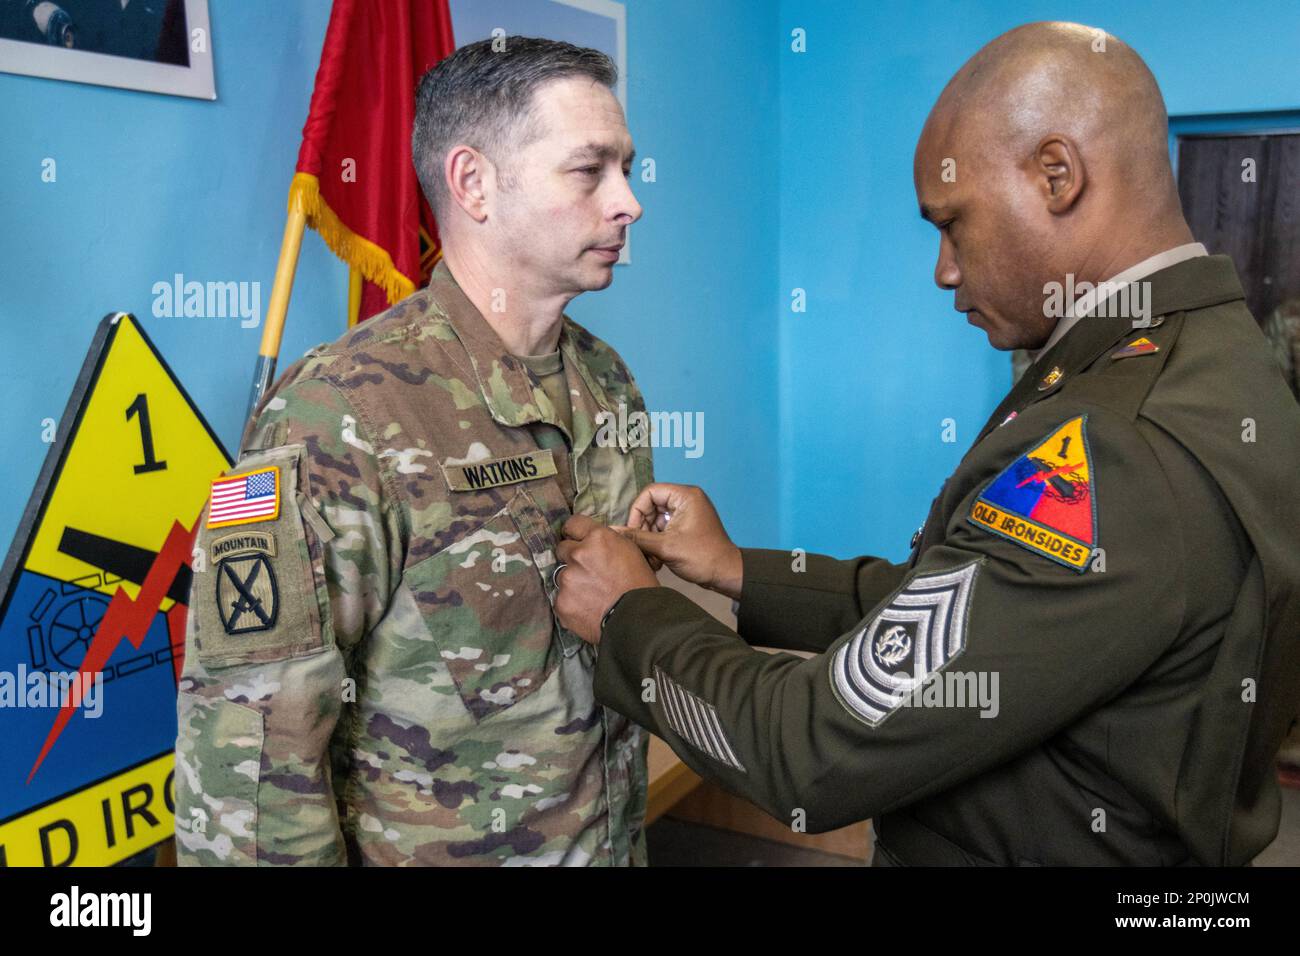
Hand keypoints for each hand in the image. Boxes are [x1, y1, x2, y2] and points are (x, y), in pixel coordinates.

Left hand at [554, 514, 659, 643]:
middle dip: (572, 558)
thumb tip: (592, 543)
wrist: (639, 619)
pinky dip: (571, 603)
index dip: (574, 533)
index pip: (573, 524)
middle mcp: (578, 554)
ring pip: (562, 576)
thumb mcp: (630, 552)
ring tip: (591, 595)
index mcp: (598, 538)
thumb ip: (607, 543)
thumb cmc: (640, 585)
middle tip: (588, 572)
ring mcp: (567, 579)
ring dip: (572, 583)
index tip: (575, 540)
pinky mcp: (561, 603)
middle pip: (562, 549)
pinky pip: (561, 599)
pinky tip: (587, 609)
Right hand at [614, 483, 742, 599]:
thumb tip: (612, 531)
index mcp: (686, 496)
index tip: (633, 532)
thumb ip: (637, 537)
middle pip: (651, 507)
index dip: (637, 512)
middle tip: (641, 549)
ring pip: (655, 520)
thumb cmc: (702, 557)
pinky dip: (656, 543)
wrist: (726, 575)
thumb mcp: (665, 547)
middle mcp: (686, 500)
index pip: (649, 493)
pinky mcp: (685, 527)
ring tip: (650, 559)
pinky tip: (656, 560)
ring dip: (648, 539)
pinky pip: (663, 529)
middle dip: (643, 529)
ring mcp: (686, 514)